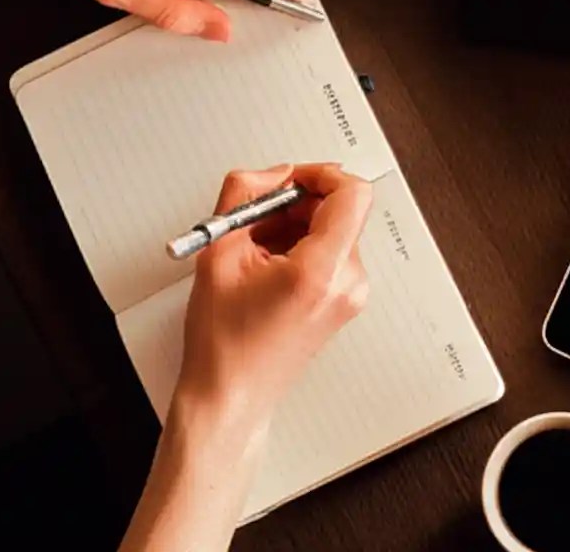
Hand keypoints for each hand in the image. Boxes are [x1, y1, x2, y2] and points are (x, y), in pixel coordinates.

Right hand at [180, 163, 371, 422]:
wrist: (232, 394)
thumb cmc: (224, 342)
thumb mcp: (218, 252)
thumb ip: (244, 194)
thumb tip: (272, 174)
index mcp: (320, 271)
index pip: (352, 195)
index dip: (320, 175)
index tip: (291, 179)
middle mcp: (348, 282)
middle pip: (341, 211)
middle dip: (297, 204)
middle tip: (257, 220)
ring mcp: (352, 293)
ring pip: (334, 230)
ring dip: (295, 226)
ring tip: (256, 252)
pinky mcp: (347, 300)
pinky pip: (332, 252)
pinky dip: (301, 246)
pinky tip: (268, 267)